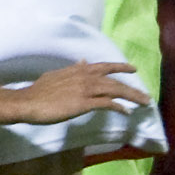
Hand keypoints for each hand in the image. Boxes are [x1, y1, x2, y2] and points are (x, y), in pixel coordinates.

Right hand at [10, 61, 148, 120]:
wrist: (29, 101)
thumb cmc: (39, 91)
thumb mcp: (57, 75)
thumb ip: (72, 70)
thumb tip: (82, 62)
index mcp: (78, 70)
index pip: (104, 66)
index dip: (119, 67)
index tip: (132, 68)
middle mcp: (85, 77)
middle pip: (114, 81)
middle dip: (132, 88)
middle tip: (145, 95)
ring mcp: (85, 90)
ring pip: (114, 90)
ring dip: (131, 97)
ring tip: (143, 103)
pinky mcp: (84, 103)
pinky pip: (107, 104)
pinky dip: (119, 107)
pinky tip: (127, 112)